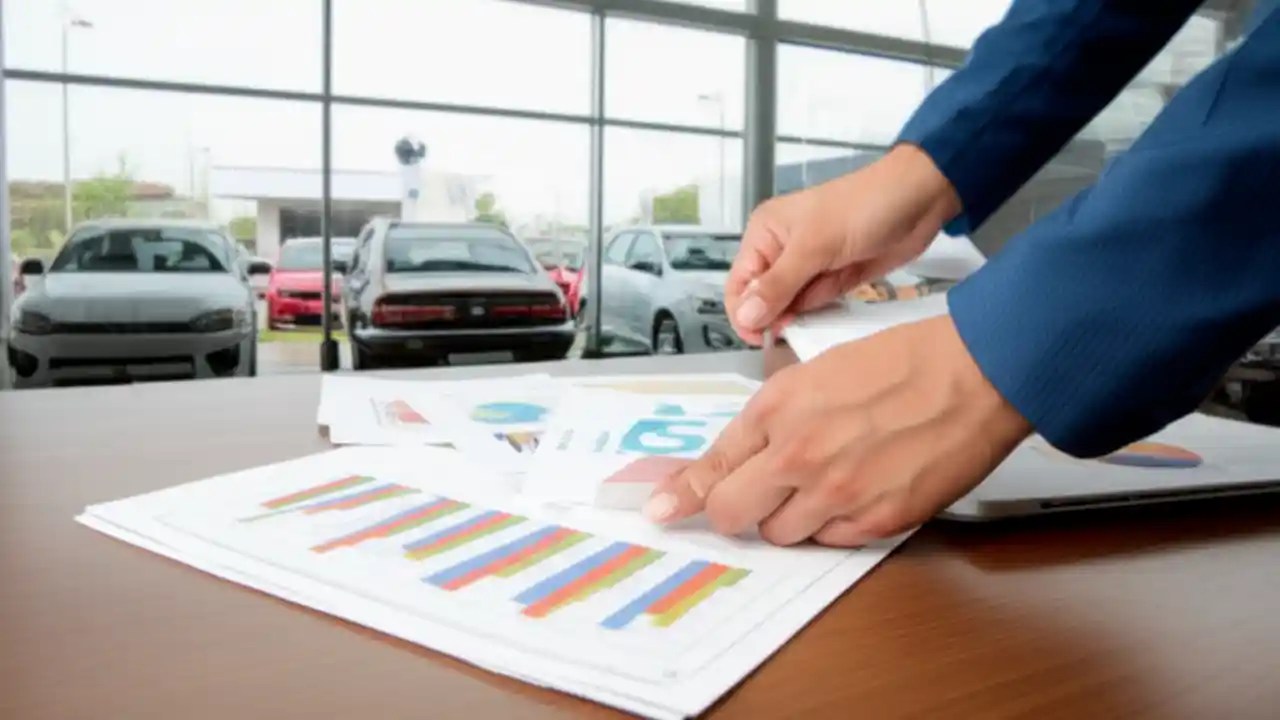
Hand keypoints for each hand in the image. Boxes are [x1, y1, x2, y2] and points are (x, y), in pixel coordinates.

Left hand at [643, 315, 1031, 545]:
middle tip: (752, 496)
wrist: (974, 374)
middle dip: (735, 508)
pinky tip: (856, 490)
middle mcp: (798, 455)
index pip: (711, 467)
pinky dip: (833, 526)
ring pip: (780, 534)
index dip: (681, 494)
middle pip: (731, 514)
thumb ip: (771, 418)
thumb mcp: (816, 373)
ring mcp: (836, 493)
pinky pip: (829, 542)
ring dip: (789, 516)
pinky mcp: (876, 521)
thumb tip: (741, 453)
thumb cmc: (903, 362)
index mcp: (777, 409)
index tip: (661, 510)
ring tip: (824, 480)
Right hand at [728, 144, 961, 345]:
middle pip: (762, 299)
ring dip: (803, 313)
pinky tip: (834, 300)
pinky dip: (822, 310)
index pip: (739, 283)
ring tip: (824, 301)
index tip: (763, 337)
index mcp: (764, 234)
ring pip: (790, 306)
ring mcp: (808, 267)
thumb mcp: (814, 247)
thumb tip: (745, 318)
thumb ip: (778, 286)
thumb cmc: (861, 211)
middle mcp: (780, 251)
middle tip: (797, 324)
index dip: (744, 313)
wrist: (918, 201)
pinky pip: (816, 305)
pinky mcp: (832, 278)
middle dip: (776, 315)